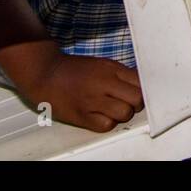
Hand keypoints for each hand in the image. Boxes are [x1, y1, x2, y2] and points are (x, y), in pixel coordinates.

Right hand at [16, 51, 143, 132]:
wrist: (46, 74)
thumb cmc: (75, 70)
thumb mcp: (102, 64)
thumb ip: (122, 74)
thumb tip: (141, 85)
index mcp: (112, 69)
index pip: (142, 81)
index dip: (144, 90)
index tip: (141, 93)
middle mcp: (105, 83)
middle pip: (137, 98)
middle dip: (136, 103)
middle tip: (127, 103)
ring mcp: (93, 100)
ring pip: (124, 113)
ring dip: (123, 114)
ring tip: (114, 111)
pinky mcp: (82, 115)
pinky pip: (105, 125)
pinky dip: (107, 123)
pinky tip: (101, 117)